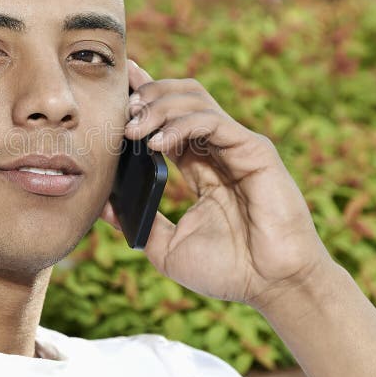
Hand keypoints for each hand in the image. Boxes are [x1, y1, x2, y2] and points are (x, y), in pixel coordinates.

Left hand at [98, 60, 335, 309]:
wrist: (272, 287)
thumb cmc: (228, 271)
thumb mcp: (167, 249)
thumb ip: (139, 223)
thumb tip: (103, 205)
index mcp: (200, 168)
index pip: (168, 121)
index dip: (144, 99)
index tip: (117, 89)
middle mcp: (218, 151)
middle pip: (181, 98)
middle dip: (148, 94)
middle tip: (122, 110)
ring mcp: (237, 147)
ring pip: (196, 100)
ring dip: (159, 105)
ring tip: (134, 128)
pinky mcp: (255, 151)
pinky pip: (213, 121)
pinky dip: (181, 124)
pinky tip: (158, 143)